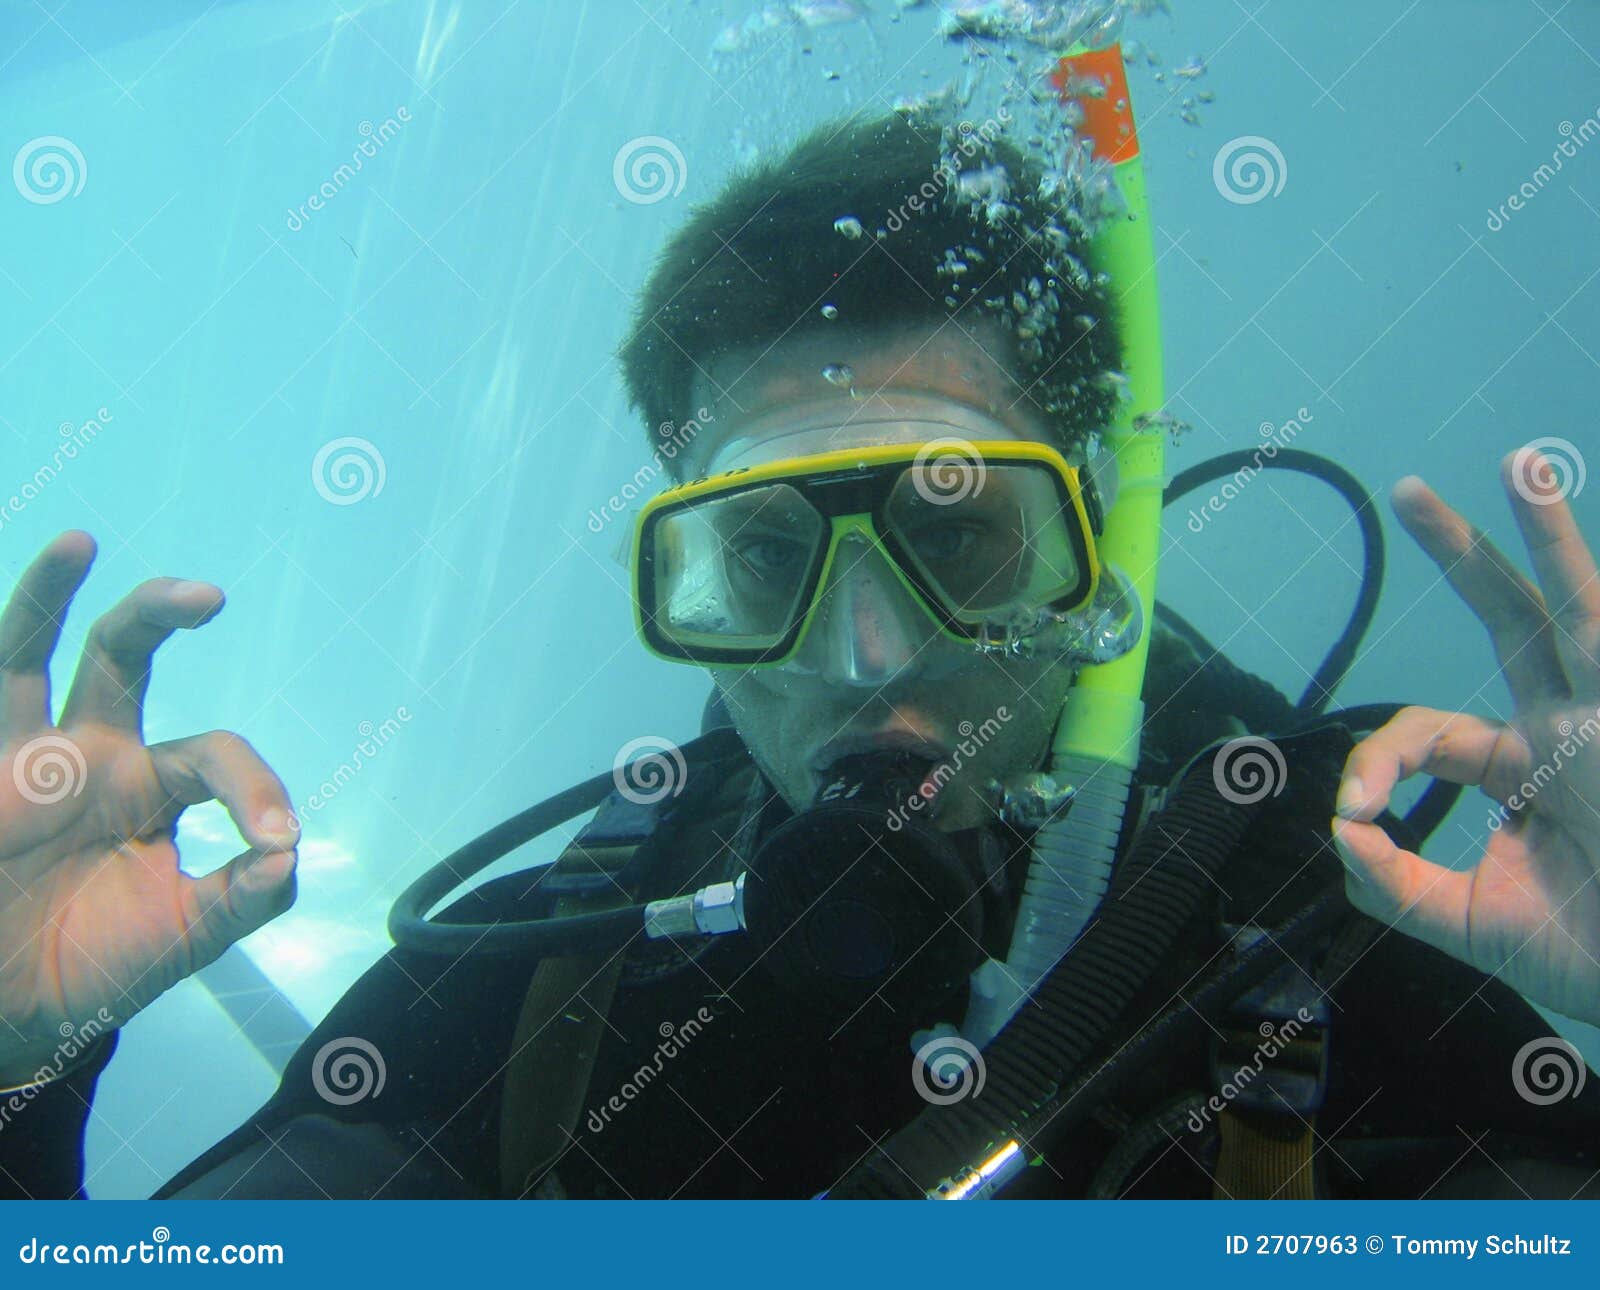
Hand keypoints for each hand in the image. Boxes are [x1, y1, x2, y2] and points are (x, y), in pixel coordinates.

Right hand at [0, 532, 298, 1085]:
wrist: (9, 1016)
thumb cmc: (100, 967)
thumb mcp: (186, 935)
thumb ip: (243, 899)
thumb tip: (286, 854)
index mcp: (153, 785)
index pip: (217, 753)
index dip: (257, 786)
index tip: (277, 838)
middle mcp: (91, 754)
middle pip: (125, 658)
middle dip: (160, 614)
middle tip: (211, 596)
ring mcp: (21, 758)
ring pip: (26, 656)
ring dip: (46, 595)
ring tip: (81, 541)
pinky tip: (26, 600)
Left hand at [1331, 447, 1599, 1026]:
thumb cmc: (1590, 957)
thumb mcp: (1467, 922)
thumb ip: (1394, 884)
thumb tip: (1341, 830)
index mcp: (1525, 766)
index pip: (1431, 730)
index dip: (1379, 759)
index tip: (1357, 814)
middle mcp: (1569, 728)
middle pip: (1509, 622)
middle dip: (1463, 556)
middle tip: (1408, 490)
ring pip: (1576, 610)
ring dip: (1550, 536)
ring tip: (1521, 462)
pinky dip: (1589, 585)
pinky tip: (1579, 546)